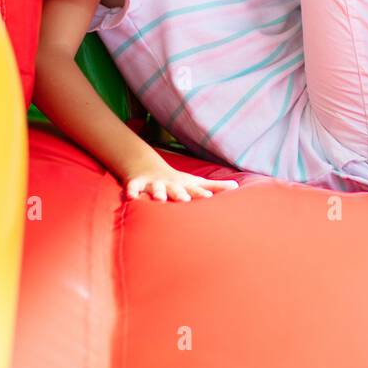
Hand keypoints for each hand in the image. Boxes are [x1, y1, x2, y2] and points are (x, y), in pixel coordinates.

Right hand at [120, 152, 239, 201]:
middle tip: (184, 199)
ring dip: (157, 192)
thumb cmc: (177, 182)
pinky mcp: (137, 183)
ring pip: (155, 188)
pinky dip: (131, 190)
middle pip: (175, 189)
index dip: (200, 193)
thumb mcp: (195, 182)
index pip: (194, 190)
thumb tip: (236, 186)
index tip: (208, 197)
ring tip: (159, 198)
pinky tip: (130, 196)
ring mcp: (153, 183)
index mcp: (183, 186)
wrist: (147, 167)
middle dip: (179, 194)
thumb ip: (215, 186)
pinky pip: (133, 187)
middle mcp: (169, 184)